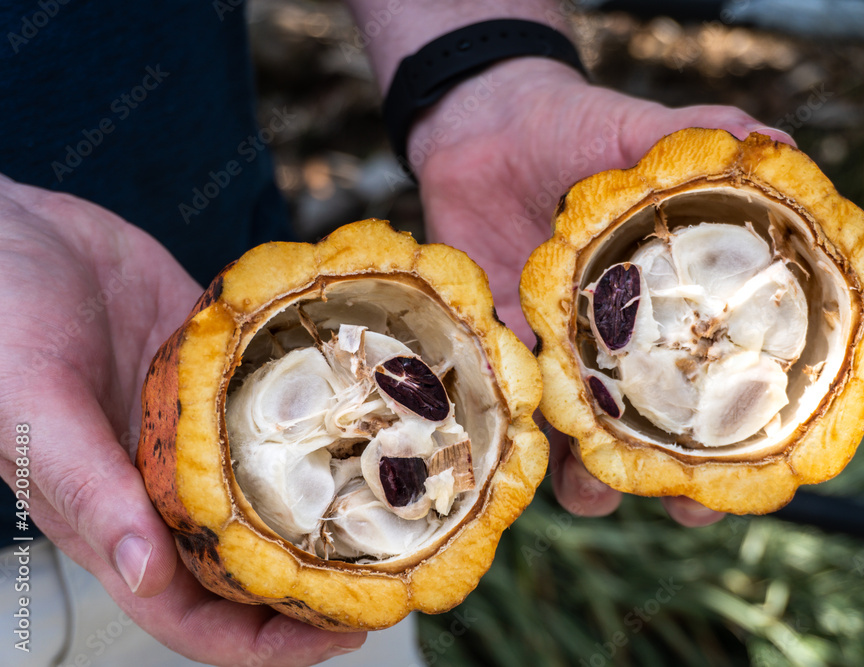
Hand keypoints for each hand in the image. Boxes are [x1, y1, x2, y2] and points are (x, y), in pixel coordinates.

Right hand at [0, 176, 364, 664]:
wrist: (17, 230)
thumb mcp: (33, 405)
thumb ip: (86, 488)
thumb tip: (145, 578)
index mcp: (115, 518)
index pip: (193, 614)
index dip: (265, 644)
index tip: (344, 636)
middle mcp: (166, 487)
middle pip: (252, 566)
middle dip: (321, 585)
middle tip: (402, 573)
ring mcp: (197, 433)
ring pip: (274, 492)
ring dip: (334, 507)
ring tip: (406, 501)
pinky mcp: (217, 378)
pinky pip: (279, 410)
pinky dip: (322, 422)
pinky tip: (374, 413)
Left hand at [411, 59, 794, 524]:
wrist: (482, 127)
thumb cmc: (571, 129)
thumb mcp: (637, 131)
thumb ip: (698, 138)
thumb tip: (782, 147)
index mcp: (672, 300)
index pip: (723, 375)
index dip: (746, 426)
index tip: (763, 466)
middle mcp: (623, 341)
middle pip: (659, 430)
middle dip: (676, 480)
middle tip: (688, 507)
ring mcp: (562, 353)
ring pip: (584, 439)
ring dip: (595, 479)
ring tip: (600, 492)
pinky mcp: (504, 351)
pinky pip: (514, 409)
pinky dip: (526, 438)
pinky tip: (536, 454)